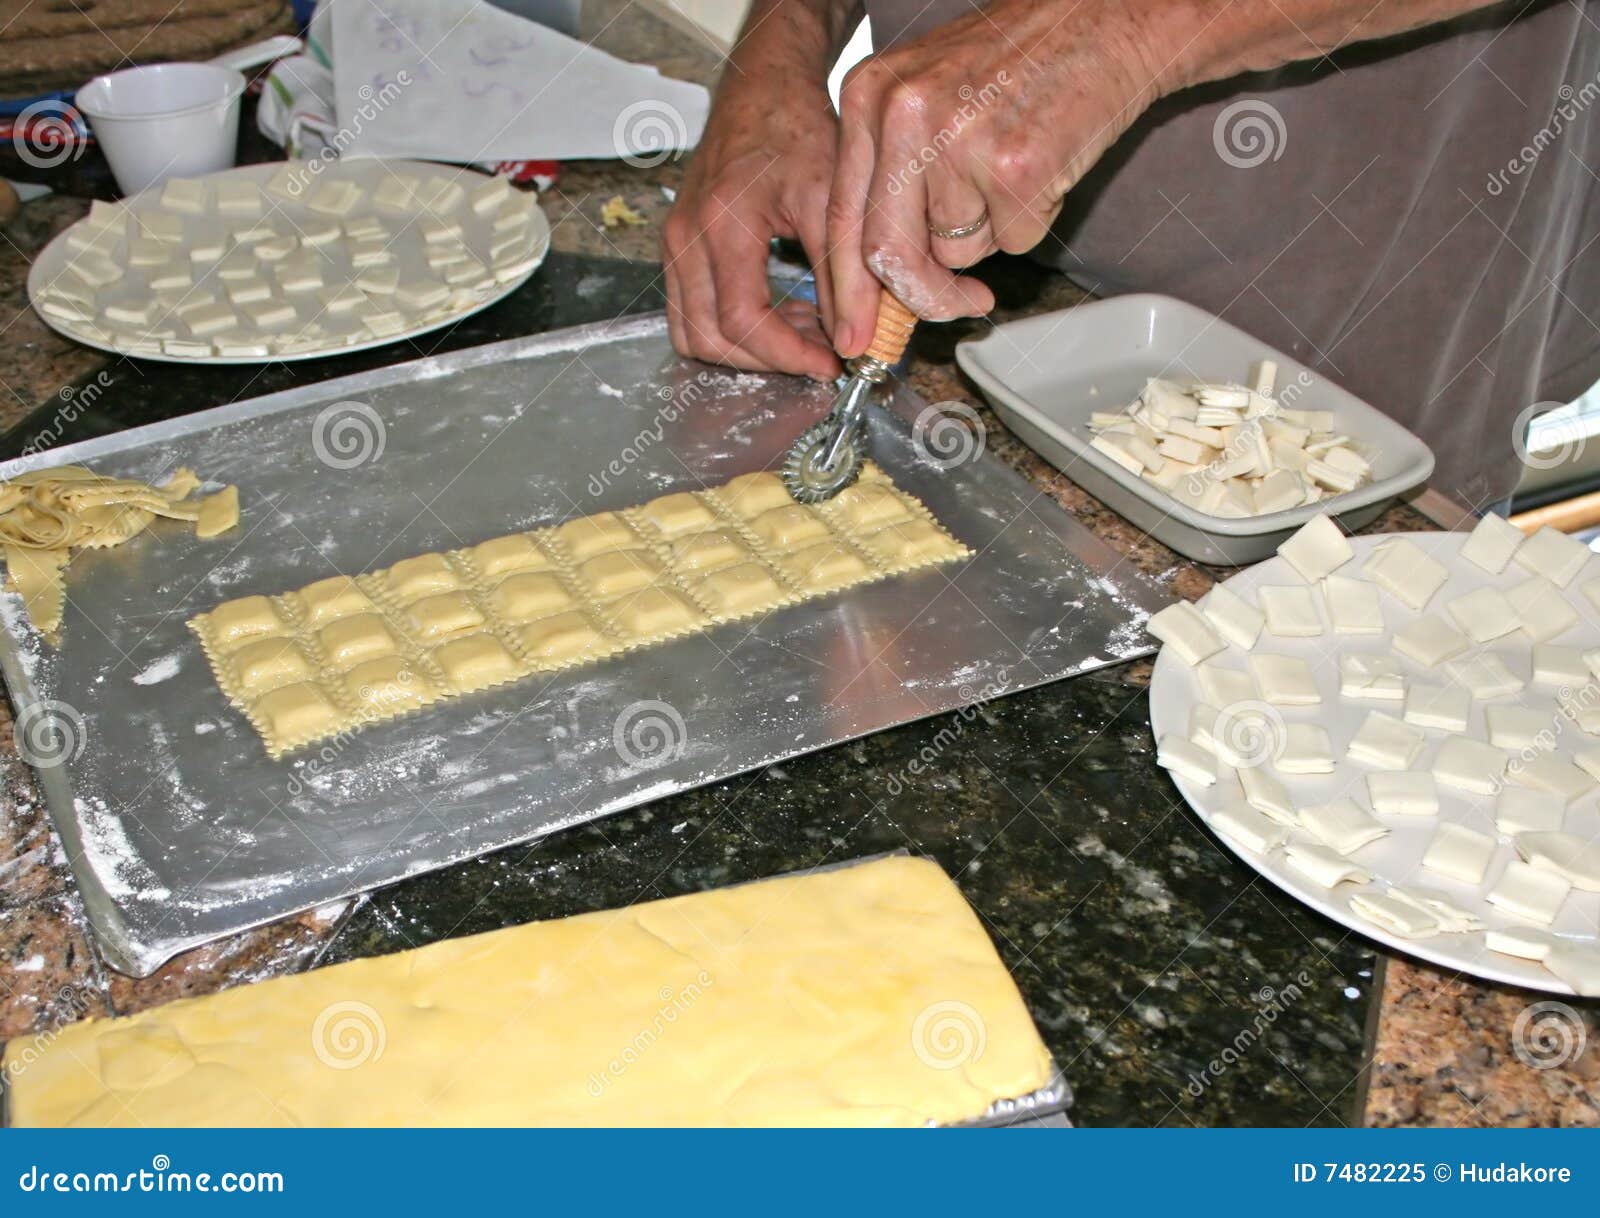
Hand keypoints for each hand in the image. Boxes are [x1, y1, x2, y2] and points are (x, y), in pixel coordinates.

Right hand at [663, 84, 842, 380]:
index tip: (830, 363)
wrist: (763, 90)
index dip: (786, 354)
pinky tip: (781, 314)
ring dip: (747, 350)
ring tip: (803, 334)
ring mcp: (674, 243)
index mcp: (722, 222)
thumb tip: (853, 341)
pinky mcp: (677, 247)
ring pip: (693, 334)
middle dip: (769, 359)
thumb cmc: (797, 130)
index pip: (741, 320)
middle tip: (822, 353)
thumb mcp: (831, 200)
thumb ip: (843, 276)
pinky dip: (731, 331)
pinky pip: (691, 313)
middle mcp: (686, 236)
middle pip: (710, 337)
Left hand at [826, 0, 1169, 355]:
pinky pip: (1013, 241)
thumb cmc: (1024, 58)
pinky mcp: (1013, 166)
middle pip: (886, 253)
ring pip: (954, 252)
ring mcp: (955, 139)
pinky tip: (1045, 163)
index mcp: (868, 96)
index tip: (852, 335)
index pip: (841, 216)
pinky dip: (1035, 219)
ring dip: (991, 234)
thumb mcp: (929, 97)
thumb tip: (882, 274)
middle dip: (919, 297)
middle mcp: (901, 114)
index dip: (846, 290)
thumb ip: (894, 175)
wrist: (1108, 16)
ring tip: (1015, 166)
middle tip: (955, 307)